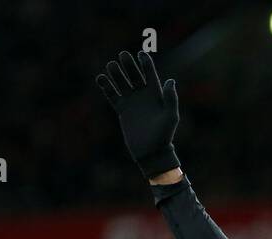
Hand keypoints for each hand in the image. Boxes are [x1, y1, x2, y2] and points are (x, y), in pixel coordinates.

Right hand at [96, 50, 180, 178]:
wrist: (151, 152)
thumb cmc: (164, 135)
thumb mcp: (170, 116)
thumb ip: (170, 98)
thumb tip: (170, 80)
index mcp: (156, 94)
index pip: (150, 74)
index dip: (146, 63)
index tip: (141, 53)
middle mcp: (143, 95)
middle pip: (134, 75)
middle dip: (129, 65)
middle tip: (122, 55)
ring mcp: (132, 102)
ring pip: (122, 83)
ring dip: (117, 74)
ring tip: (111, 65)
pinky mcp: (122, 110)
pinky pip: (113, 95)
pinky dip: (107, 87)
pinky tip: (101, 78)